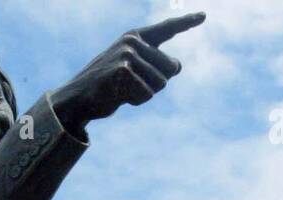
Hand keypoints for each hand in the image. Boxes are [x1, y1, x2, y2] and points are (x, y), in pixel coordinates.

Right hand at [50, 13, 205, 133]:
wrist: (78, 99)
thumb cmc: (108, 87)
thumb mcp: (134, 73)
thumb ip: (155, 67)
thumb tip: (178, 65)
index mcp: (135, 37)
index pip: (166, 29)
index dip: (186, 22)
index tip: (204, 16)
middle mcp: (133, 41)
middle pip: (170, 68)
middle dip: (156, 84)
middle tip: (131, 86)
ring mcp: (127, 55)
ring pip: (160, 84)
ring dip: (144, 95)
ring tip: (123, 91)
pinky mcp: (123, 71)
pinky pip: (146, 94)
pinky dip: (136, 101)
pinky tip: (118, 96)